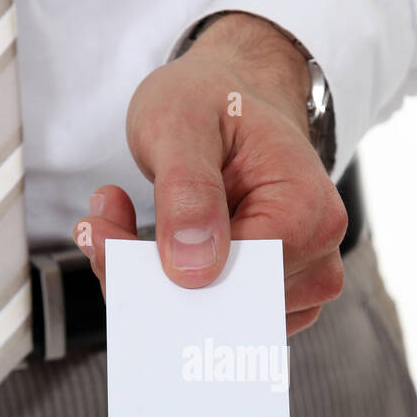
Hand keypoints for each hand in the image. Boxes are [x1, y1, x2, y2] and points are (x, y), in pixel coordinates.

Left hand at [72, 12, 347, 335]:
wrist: (232, 98)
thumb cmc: (215, 101)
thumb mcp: (182, 123)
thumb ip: (187, 192)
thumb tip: (192, 269)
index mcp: (308, 212)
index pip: (232, 278)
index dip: (163, 268)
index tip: (107, 231)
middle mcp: (315, 257)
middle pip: (221, 307)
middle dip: (148, 279)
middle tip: (101, 229)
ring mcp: (297, 283)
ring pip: (209, 319)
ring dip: (149, 283)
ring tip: (118, 224)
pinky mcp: (269, 297)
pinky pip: (210, 315)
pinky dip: (163, 287)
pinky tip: (140, 241)